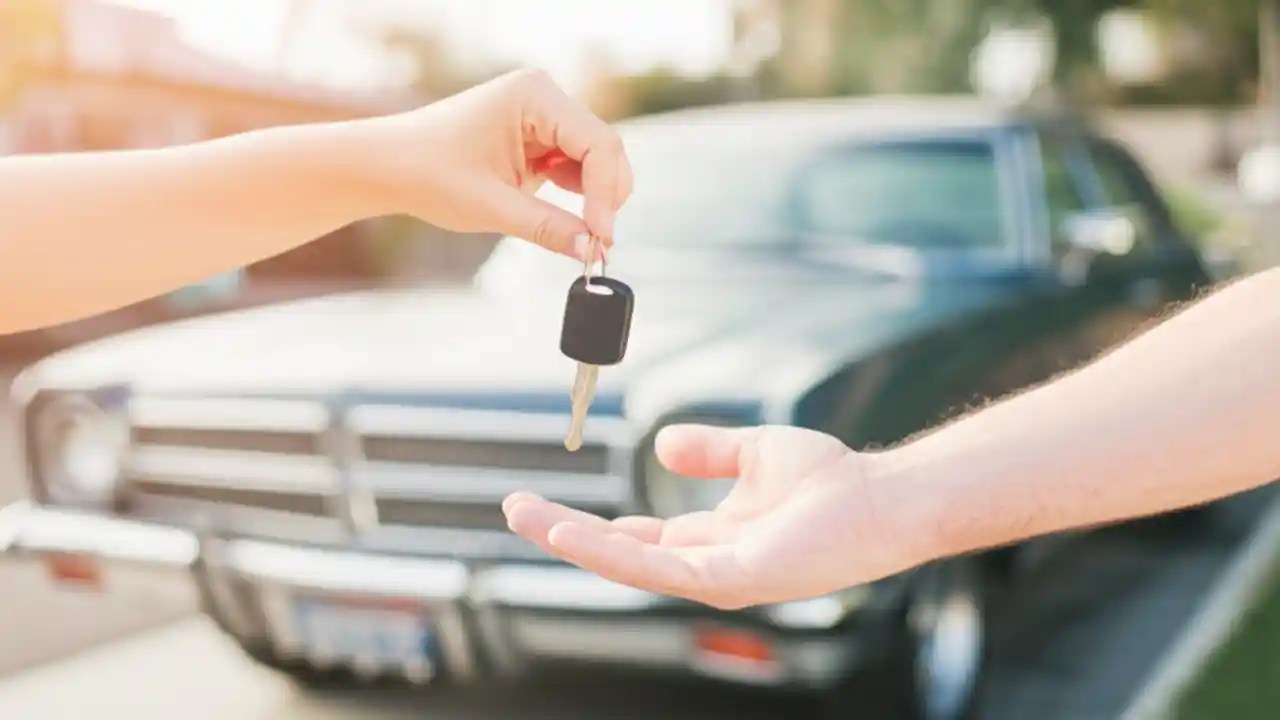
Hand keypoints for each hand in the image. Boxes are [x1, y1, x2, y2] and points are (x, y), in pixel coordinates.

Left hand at [355, 68, 631, 258]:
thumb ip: (548, 227)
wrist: (389, 167)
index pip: (597, 143)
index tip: (601, 239)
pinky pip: (576, 165)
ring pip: (595, 159)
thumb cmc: (429, 174)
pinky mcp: (538, 136)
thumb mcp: (492, 207)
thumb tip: (591, 250)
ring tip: (580, 236)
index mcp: (535, 96)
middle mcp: (544, 96)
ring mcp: (543, 114)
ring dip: (593, 197)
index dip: (605, 194)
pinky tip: (563, 217)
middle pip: (604, 148)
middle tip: (597, 245)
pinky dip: (578, 194)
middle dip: (605, 197)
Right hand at [504, 425, 927, 608]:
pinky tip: (576, 535)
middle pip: (620, 554)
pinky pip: (659, 569)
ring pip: (629, 566)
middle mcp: (707, 566)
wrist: (882, 497)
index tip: (543, 503)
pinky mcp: (732, 580)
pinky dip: (612, 554)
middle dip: (564, 534)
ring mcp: (717, 578)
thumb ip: (708, 450)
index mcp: (710, 540)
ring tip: (527, 518)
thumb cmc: (831, 481)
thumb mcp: (754, 454)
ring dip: (574, 543)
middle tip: (514, 509)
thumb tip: (661, 446)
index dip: (588, 523)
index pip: (635, 539)